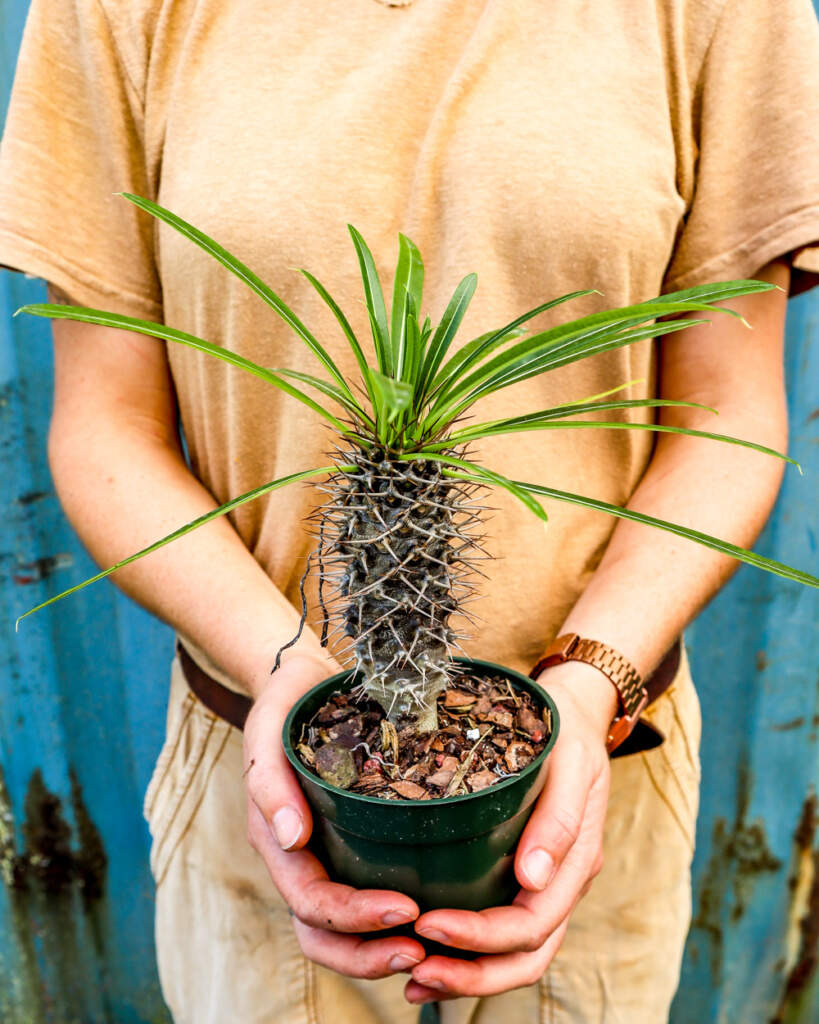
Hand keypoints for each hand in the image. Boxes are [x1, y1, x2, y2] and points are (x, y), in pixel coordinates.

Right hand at [243, 651, 425, 978]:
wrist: (301, 681)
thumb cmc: (286, 703)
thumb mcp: (269, 728)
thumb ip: (269, 781)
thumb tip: (290, 838)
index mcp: (275, 838)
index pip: (310, 900)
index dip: (353, 917)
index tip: (407, 908)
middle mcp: (298, 857)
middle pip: (322, 932)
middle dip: (367, 951)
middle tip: (422, 949)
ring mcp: (321, 853)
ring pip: (340, 928)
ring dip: (379, 947)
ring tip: (430, 948)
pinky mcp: (347, 841)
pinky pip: (362, 893)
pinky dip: (387, 919)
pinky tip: (430, 913)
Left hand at [405, 662, 614, 1003]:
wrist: (574, 711)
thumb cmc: (566, 732)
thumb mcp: (569, 763)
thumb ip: (558, 819)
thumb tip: (534, 877)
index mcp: (577, 861)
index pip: (532, 923)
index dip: (482, 937)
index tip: (429, 925)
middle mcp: (563, 882)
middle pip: (525, 956)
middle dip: (472, 973)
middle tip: (415, 973)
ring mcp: (547, 883)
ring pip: (516, 955)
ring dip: (467, 975)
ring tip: (413, 980)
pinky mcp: (525, 875)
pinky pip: (504, 930)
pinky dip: (470, 952)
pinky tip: (428, 952)